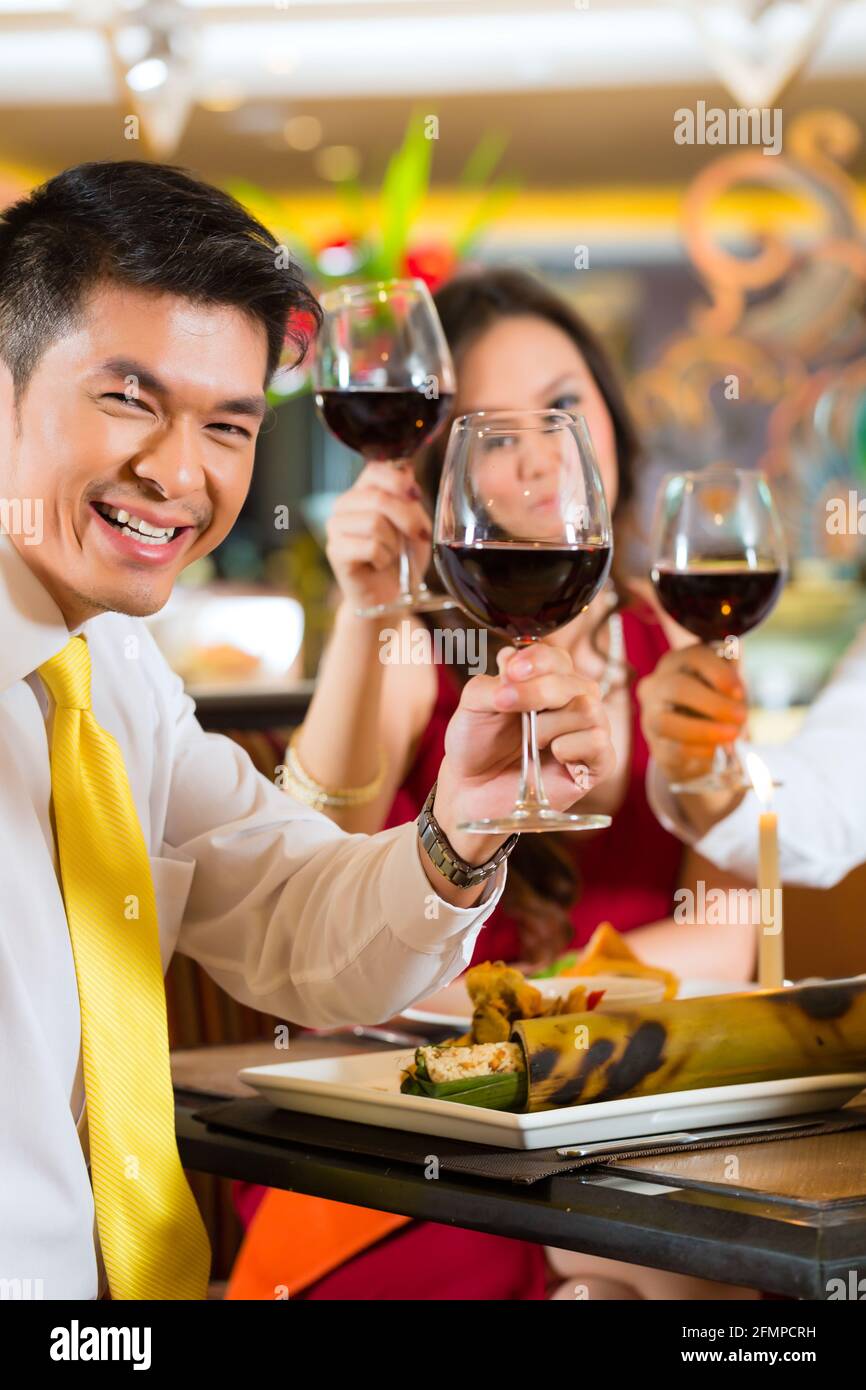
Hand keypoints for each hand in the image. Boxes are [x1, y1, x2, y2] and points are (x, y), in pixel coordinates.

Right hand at [325, 462, 430, 612]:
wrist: (391, 596)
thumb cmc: (404, 558)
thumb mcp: (416, 523)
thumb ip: (409, 498)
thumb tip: (405, 469)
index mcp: (364, 491)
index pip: (375, 469)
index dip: (398, 481)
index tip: (415, 496)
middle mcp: (345, 504)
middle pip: (378, 497)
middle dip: (405, 519)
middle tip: (414, 536)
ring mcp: (336, 527)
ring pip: (374, 522)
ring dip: (393, 543)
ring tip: (391, 553)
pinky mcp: (335, 551)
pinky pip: (370, 546)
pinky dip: (383, 558)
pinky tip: (379, 564)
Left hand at [433, 643, 615, 863]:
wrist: (473, 789)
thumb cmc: (477, 744)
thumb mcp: (474, 703)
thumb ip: (496, 680)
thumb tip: (513, 656)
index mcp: (548, 681)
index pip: (557, 659)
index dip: (537, 660)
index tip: (510, 671)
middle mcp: (574, 701)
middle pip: (574, 683)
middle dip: (536, 692)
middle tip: (504, 704)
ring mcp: (589, 731)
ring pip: (588, 710)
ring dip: (548, 725)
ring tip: (530, 742)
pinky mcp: (598, 763)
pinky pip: (597, 742)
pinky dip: (569, 747)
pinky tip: (551, 756)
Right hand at [636, 642, 746, 784]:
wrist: (696, 744)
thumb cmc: (712, 705)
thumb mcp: (724, 685)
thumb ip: (730, 674)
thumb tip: (737, 659)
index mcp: (676, 663)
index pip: (694, 657)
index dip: (719, 673)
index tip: (740, 692)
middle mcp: (656, 686)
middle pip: (678, 688)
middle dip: (714, 704)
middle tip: (742, 717)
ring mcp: (650, 717)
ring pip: (666, 722)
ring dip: (704, 730)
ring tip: (732, 735)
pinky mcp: (656, 747)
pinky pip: (674, 749)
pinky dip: (700, 750)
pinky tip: (718, 750)